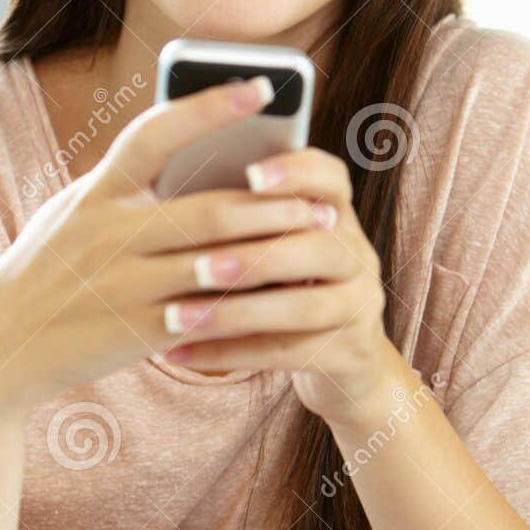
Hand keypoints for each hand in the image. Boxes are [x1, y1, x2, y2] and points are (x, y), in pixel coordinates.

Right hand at [0, 75, 338, 421]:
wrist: (0, 347)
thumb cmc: (47, 271)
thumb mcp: (74, 214)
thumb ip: (125, 186)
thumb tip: (187, 152)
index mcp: (95, 192)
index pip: (155, 132)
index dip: (209, 106)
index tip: (260, 86)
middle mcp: (109, 232)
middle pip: (209, 209)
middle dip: (273, 201)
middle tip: (321, 196)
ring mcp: (125, 283)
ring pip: (217, 259)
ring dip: (274, 246)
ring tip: (316, 234)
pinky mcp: (137, 329)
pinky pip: (207, 310)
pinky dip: (250, 296)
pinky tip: (285, 288)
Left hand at [161, 144, 396, 423]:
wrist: (343, 356)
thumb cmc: (284, 284)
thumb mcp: (276, 244)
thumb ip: (242, 218)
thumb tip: (170, 195)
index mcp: (337, 216)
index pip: (330, 179)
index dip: (295, 173)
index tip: (250, 176)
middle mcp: (357, 256)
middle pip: (319, 248)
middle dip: (256, 258)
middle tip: (199, 268)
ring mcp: (360, 306)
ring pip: (303, 308)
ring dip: (234, 313)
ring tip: (176, 317)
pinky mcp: (351, 354)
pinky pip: (286, 354)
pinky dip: (228, 354)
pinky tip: (179, 352)